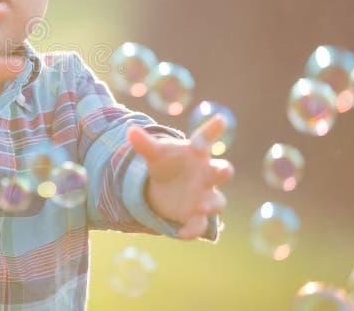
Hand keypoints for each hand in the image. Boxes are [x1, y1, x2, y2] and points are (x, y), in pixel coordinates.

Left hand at [127, 114, 234, 239]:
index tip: (221, 119)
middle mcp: (207, 174)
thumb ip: (144, 144)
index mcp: (197, 154)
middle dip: (224, 170)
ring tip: (201, 206)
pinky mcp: (196, 215)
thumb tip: (129, 130)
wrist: (165, 187)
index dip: (214, 128)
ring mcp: (205, 196)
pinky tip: (180, 233)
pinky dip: (192, 230)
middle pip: (222, 170)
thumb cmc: (167, 164)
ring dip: (211, 204)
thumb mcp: (155, 154)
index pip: (206, 138)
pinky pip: (200, 225)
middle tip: (224, 169)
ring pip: (217, 201)